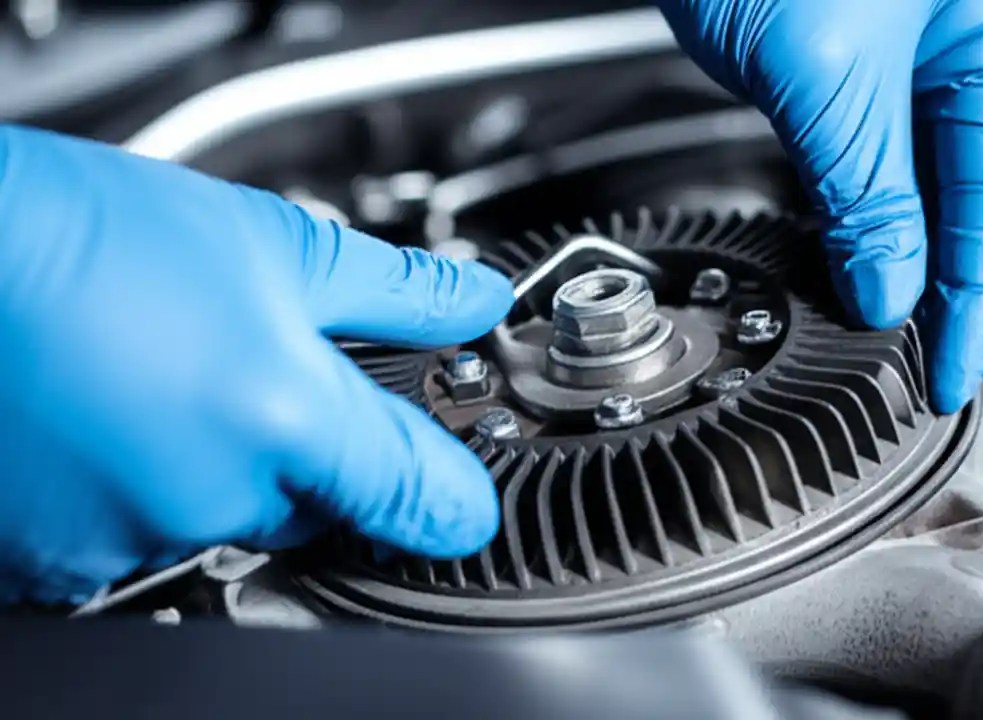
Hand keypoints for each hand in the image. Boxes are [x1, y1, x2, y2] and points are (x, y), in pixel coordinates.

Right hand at [0, 125, 512, 603]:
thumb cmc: (78, 236)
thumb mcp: (269, 242)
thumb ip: (392, 291)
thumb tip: (468, 300)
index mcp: (282, 414)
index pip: (416, 495)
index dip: (453, 497)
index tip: (464, 498)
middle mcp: (211, 492)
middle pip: (320, 504)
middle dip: (312, 451)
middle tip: (258, 370)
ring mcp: (131, 535)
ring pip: (229, 518)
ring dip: (220, 465)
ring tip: (170, 373)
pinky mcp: (60, 564)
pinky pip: (143, 541)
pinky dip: (146, 490)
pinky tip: (119, 415)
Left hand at [657, 0, 982, 411]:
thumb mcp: (827, 79)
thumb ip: (865, 193)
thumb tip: (888, 291)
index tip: (960, 366)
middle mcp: (956, 59)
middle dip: (969, 292)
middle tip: (944, 371)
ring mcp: (901, 72)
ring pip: (929, 194)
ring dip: (920, 270)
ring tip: (910, 344)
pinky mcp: (843, 82)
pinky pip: (875, 174)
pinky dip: (872, 232)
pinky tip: (867, 276)